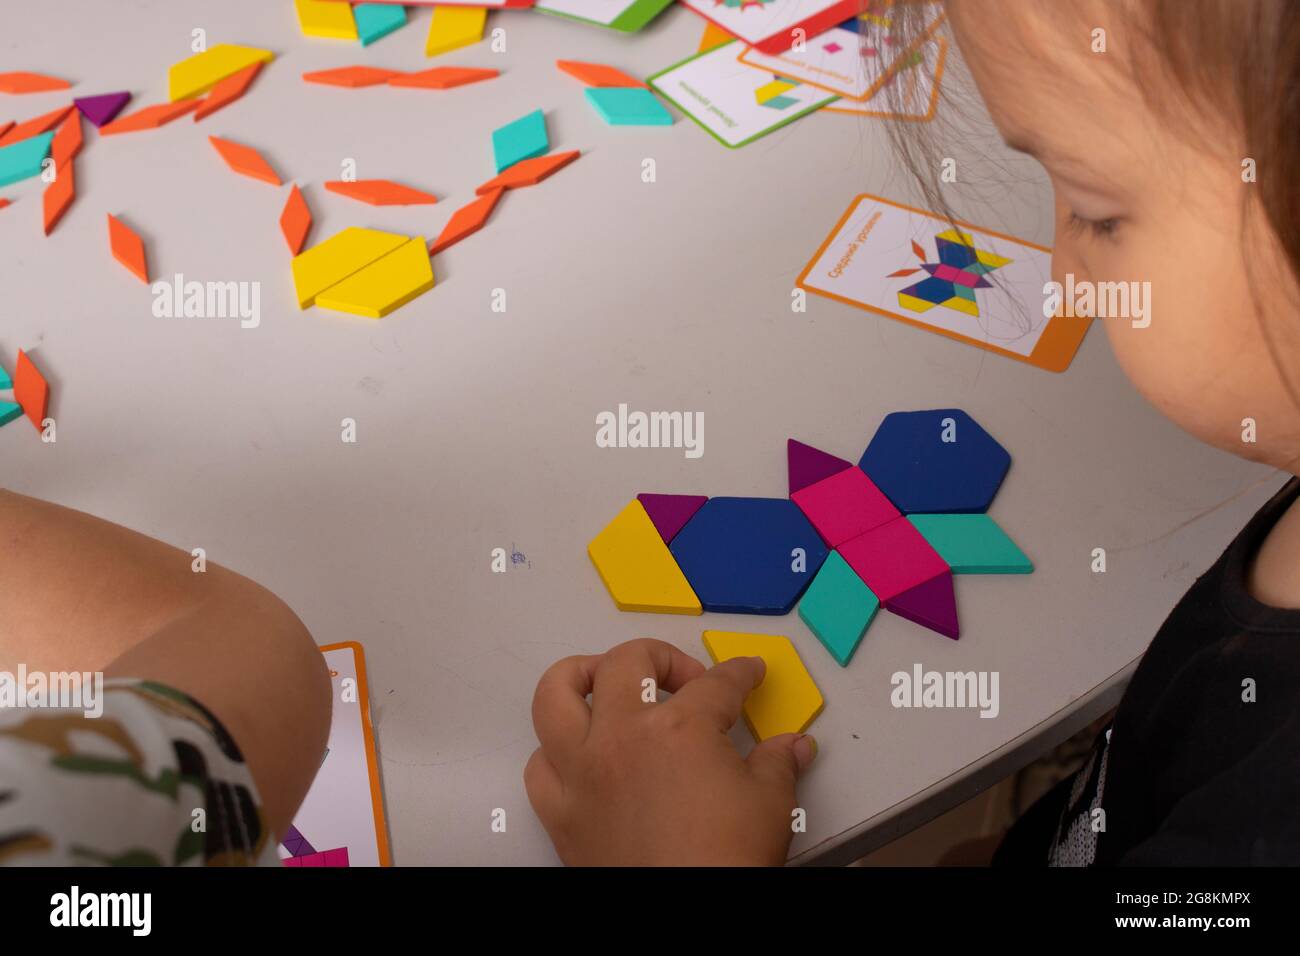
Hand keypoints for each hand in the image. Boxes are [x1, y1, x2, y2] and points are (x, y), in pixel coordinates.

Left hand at [525, 638, 817, 865]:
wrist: (690, 922)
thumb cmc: (728, 860)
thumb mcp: (770, 805)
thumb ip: (778, 764)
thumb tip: (794, 745)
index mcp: (680, 727)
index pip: (717, 683)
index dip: (738, 673)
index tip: (746, 672)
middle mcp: (622, 736)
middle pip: (626, 661)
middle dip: (660, 656)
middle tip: (687, 682)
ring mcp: (583, 771)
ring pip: (554, 696)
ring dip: (579, 679)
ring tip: (606, 684)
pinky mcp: (561, 812)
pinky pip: (539, 766)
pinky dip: (556, 752)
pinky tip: (583, 756)